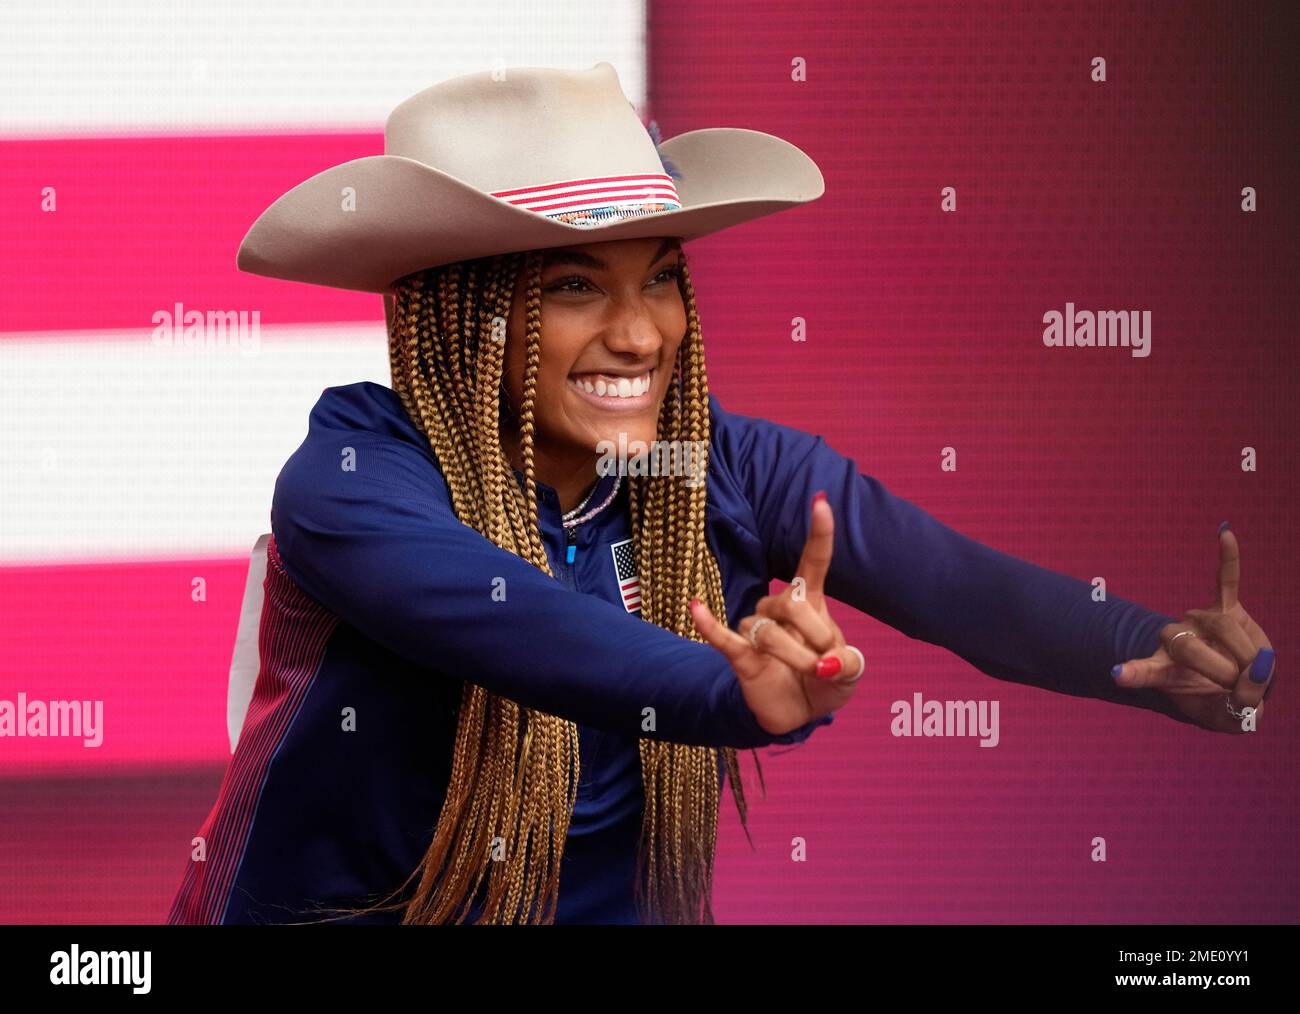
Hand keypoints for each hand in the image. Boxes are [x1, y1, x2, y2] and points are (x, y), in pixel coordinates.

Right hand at [689, 491, 864, 736]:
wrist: (798, 712)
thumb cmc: (824, 681)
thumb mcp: (848, 673)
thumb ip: (845, 664)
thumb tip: (825, 664)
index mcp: (810, 601)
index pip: (812, 560)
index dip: (818, 532)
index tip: (820, 500)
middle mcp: (779, 607)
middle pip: (792, 603)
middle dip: (816, 636)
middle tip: (826, 664)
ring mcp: (757, 627)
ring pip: (770, 632)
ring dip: (796, 658)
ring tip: (808, 674)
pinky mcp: (741, 654)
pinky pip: (723, 637)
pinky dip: (710, 624)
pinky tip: (696, 609)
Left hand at [1112, 524, 1275, 732]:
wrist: (1235, 689)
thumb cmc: (1223, 703)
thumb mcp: (1227, 720)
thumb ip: (1242, 706)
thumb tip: (1257, 673)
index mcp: (1165, 669)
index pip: (1146, 672)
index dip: (1133, 673)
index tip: (1119, 673)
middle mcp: (1175, 639)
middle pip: (1197, 649)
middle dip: (1226, 674)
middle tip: (1238, 691)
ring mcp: (1200, 622)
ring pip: (1226, 631)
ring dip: (1248, 657)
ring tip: (1253, 675)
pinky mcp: (1226, 610)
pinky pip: (1226, 581)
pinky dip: (1228, 559)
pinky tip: (1225, 532)